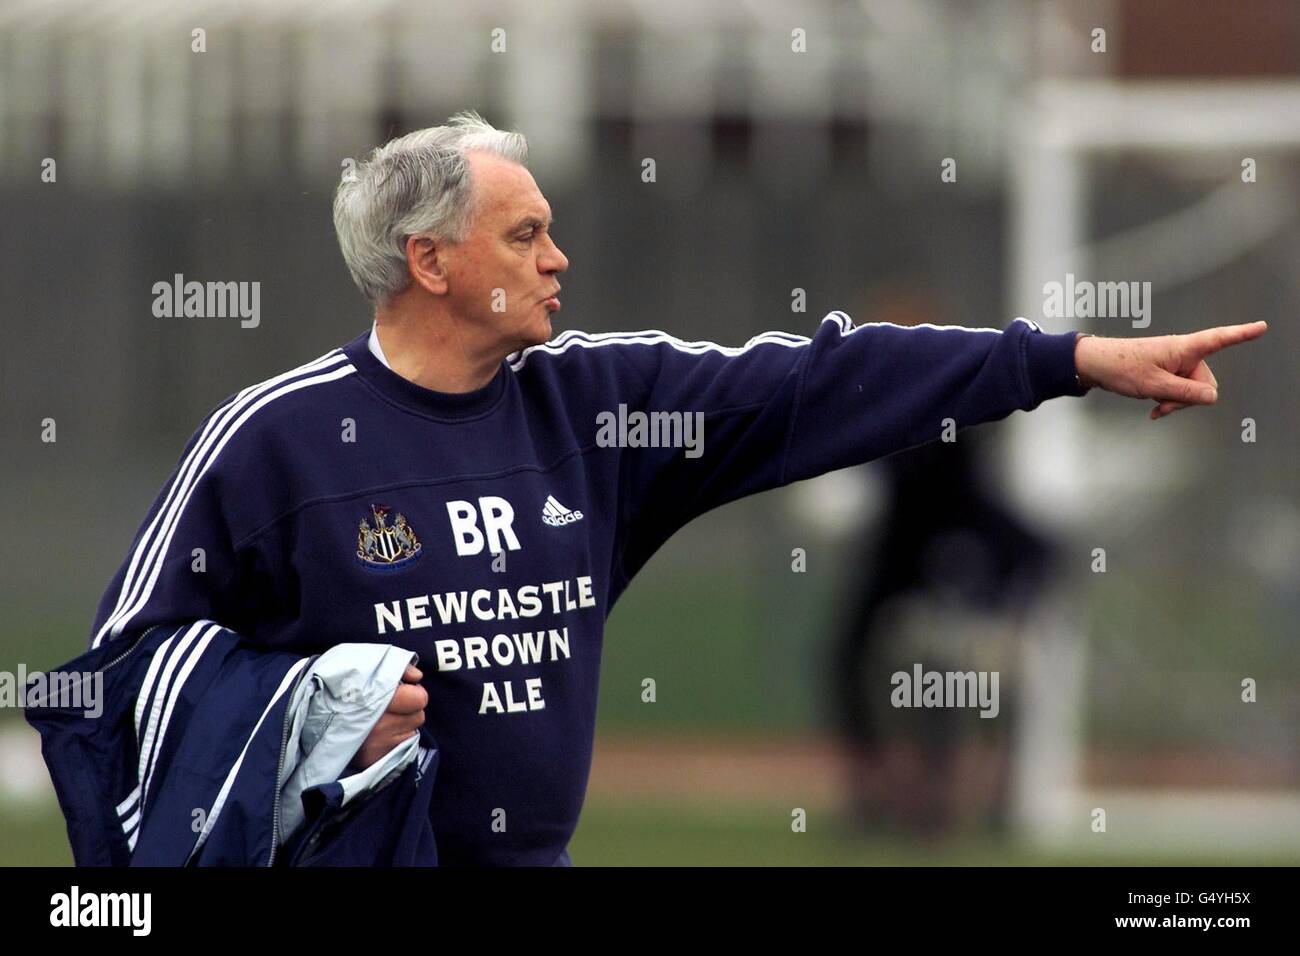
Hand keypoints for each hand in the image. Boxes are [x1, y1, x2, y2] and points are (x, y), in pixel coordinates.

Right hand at [346, 664, 426, 772]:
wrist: (310, 717)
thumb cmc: (341, 688)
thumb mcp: (362, 666)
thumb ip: (393, 666)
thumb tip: (417, 676)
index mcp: (374, 700)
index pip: (419, 698)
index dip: (413, 692)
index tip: (401, 690)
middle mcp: (378, 726)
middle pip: (419, 715)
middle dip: (409, 708)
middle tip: (391, 704)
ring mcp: (377, 746)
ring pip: (411, 731)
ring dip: (402, 724)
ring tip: (381, 718)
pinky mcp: (375, 760)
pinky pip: (402, 746)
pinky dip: (395, 739)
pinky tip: (379, 733)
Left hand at [1073, 322, 1267, 419]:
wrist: (1095, 365)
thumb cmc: (1121, 368)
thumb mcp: (1154, 385)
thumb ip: (1185, 392)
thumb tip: (1213, 396)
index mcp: (1183, 348)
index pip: (1218, 339)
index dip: (1241, 334)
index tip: (1261, 327)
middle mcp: (1183, 354)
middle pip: (1205, 381)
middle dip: (1190, 397)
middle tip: (1164, 404)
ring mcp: (1175, 364)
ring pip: (1192, 390)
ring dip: (1177, 401)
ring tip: (1155, 403)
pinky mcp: (1166, 373)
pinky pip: (1179, 391)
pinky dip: (1170, 401)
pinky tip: (1155, 410)